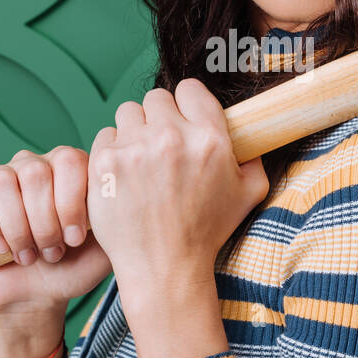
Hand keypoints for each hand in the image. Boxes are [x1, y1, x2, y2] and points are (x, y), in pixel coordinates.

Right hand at [0, 147, 112, 316]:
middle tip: (52, 252)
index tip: (75, 239)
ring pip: (3, 182)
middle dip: (45, 222)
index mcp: (70, 168)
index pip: (70, 160)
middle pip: (36, 172)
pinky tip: (0, 248)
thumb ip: (119, 219)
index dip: (70, 202)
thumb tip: (124, 195)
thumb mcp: (106, 247)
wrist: (34, 294)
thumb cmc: (70, 267)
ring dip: (17, 228)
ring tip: (28, 255)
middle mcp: (34, 164)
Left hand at [85, 79, 269, 321]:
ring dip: (133, 131)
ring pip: (128, 113)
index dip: (186, 103)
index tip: (183, 120)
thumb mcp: (248, 193)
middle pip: (156, 98)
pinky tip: (121, 175)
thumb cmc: (207, 232)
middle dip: (158, 118)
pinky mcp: (105, 163)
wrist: (165, 268)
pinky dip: (111, 151)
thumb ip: (253, 158)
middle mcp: (172, 137)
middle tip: (160, 145)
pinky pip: (105, 135)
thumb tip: (251, 135)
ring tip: (139, 159)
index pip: (190, 89)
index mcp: (209, 138)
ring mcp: (135, 149)